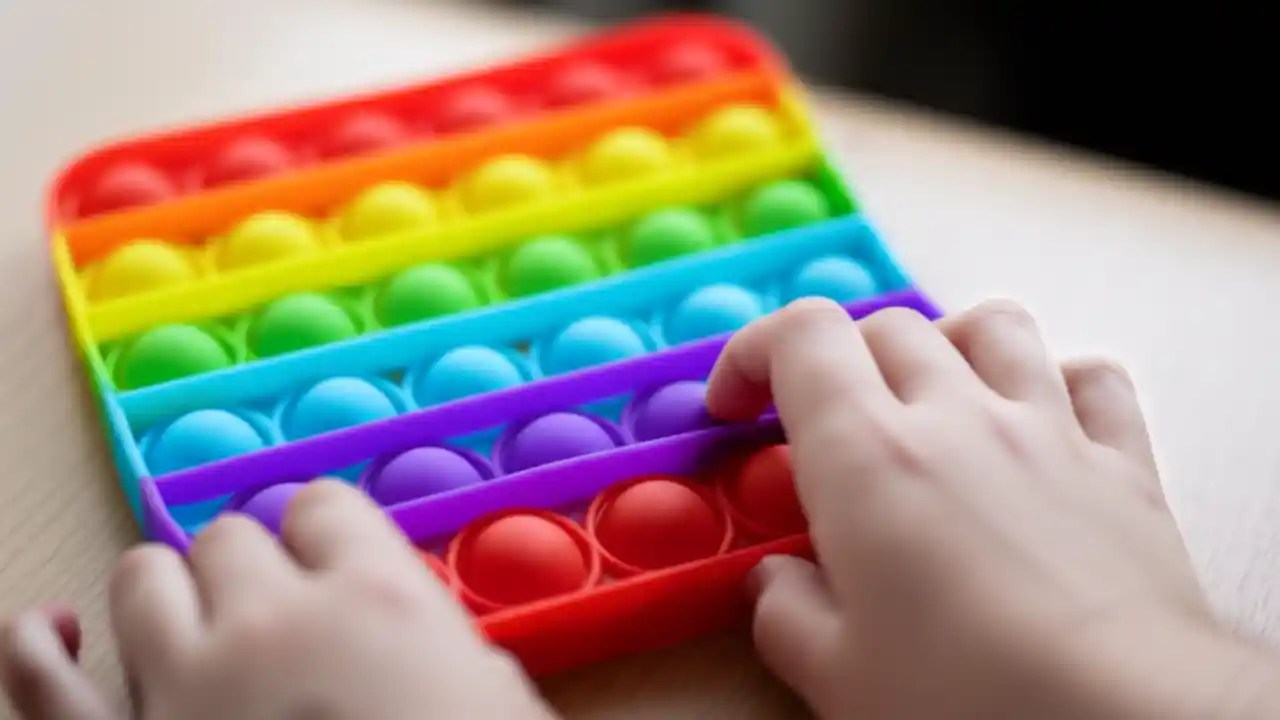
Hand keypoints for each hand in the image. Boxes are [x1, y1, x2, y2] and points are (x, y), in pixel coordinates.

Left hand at [2, 481, 555, 719]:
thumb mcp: (494, 702)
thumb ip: (439, 647)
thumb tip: (409, 640)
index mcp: (374, 603)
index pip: (325, 506)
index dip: (329, 533)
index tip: (333, 557)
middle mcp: (271, 626)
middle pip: (231, 537)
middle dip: (254, 569)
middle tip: (279, 610)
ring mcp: (182, 688)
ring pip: (142, 577)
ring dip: (169, 591)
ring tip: (194, 619)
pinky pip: (42, 686)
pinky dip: (39, 649)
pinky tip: (55, 633)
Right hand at [708, 298, 1279, 718]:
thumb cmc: (974, 701)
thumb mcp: (836, 676)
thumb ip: (785, 613)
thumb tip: (774, 585)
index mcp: (868, 456)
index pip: (801, 337)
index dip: (753, 353)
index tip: (736, 404)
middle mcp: (957, 417)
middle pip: (885, 327)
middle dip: (834, 361)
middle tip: (817, 423)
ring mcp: (1047, 431)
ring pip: (991, 326)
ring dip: (943, 343)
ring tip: (925, 394)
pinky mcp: (1122, 465)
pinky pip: (1093, 379)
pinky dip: (1055, 380)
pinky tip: (1036, 417)